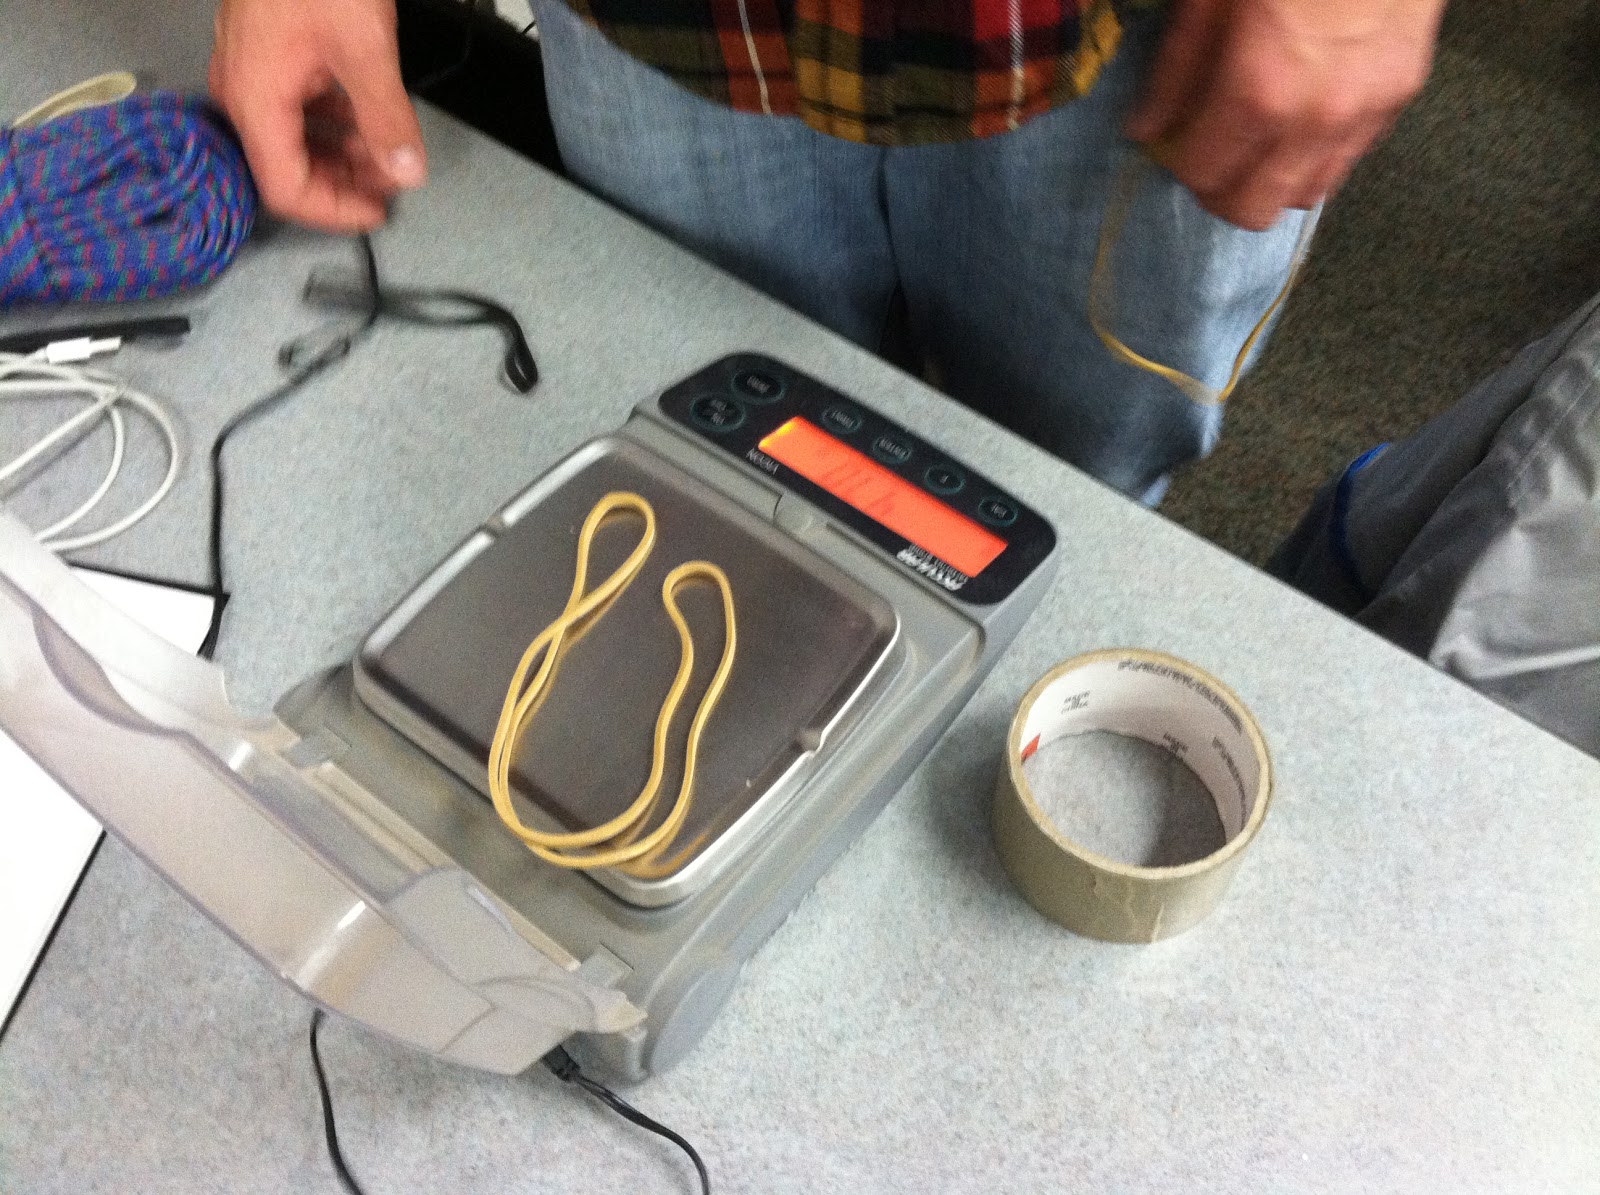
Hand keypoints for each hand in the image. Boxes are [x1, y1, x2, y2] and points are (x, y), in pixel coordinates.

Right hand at [210, 0, 426, 231]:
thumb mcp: (365, 48)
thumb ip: (386, 117)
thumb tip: (406, 173)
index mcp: (254, 98)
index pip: (285, 188)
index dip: (334, 211)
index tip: (379, 213)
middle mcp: (243, 90)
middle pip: (288, 167)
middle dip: (344, 182)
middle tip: (394, 181)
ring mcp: (253, 70)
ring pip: (295, 137)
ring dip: (344, 152)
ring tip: (390, 151)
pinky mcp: (270, 53)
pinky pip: (298, 106)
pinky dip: (336, 120)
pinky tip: (370, 116)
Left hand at [1127, 0, 1445, 230]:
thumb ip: (1177, 68)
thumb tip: (1146, 128)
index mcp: (1261, 91)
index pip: (1202, 174)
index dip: (1177, 162)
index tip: (1171, 138)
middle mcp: (1315, 121)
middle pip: (1254, 208)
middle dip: (1220, 190)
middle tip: (1208, 152)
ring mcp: (1365, 112)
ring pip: (1308, 193)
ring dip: (1272, 178)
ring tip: (1256, 138)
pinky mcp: (1401, 95)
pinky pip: (1348, 158)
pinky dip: (1316, 153)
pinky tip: (1301, 115)